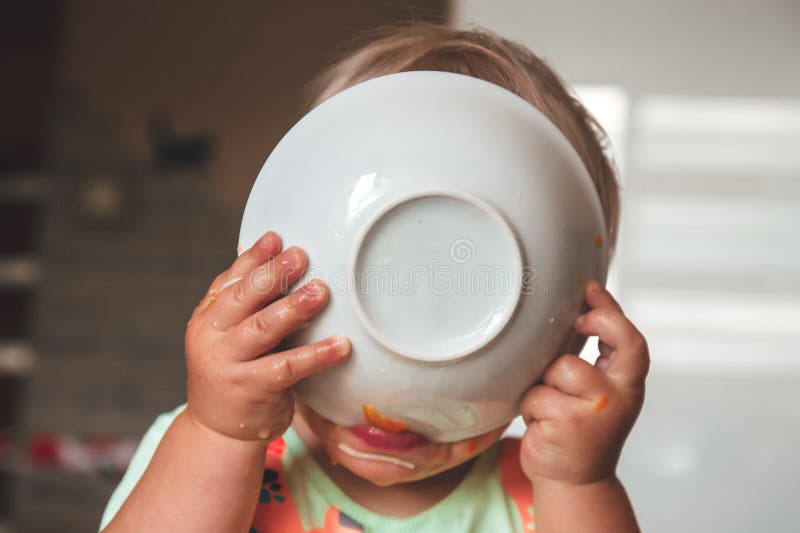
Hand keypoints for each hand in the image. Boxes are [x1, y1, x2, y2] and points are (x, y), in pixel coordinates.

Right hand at [184, 230, 350, 442]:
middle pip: (245, 298)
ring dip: (295, 307)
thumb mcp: (230, 335)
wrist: (218, 430)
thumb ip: (249, 304)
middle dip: (274, 275)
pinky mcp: (252, 389)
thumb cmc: (235, 371)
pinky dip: (317, 355)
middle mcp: (212, 337)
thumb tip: (282, 259)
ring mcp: (229, 364)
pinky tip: (341, 345)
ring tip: (321, 291)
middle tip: (301, 256)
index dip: (254, 258)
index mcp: (208, 317)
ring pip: (264, 328)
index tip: (278, 238)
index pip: (230, 280)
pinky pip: (289, 367)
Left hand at [519, 279, 649, 485]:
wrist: (574, 480)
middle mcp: (618, 396)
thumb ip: (599, 357)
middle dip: (595, 322)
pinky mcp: (565, 423)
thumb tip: (581, 304)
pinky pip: (536, 393)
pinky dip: (530, 405)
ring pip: (559, 367)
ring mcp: (594, 411)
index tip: (588, 290)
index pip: (632, 340)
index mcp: (627, 384)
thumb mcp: (600, 391)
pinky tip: (541, 422)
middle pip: (612, 342)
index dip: (610, 310)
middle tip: (578, 322)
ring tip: (550, 402)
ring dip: (545, 381)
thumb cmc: (582, 427)